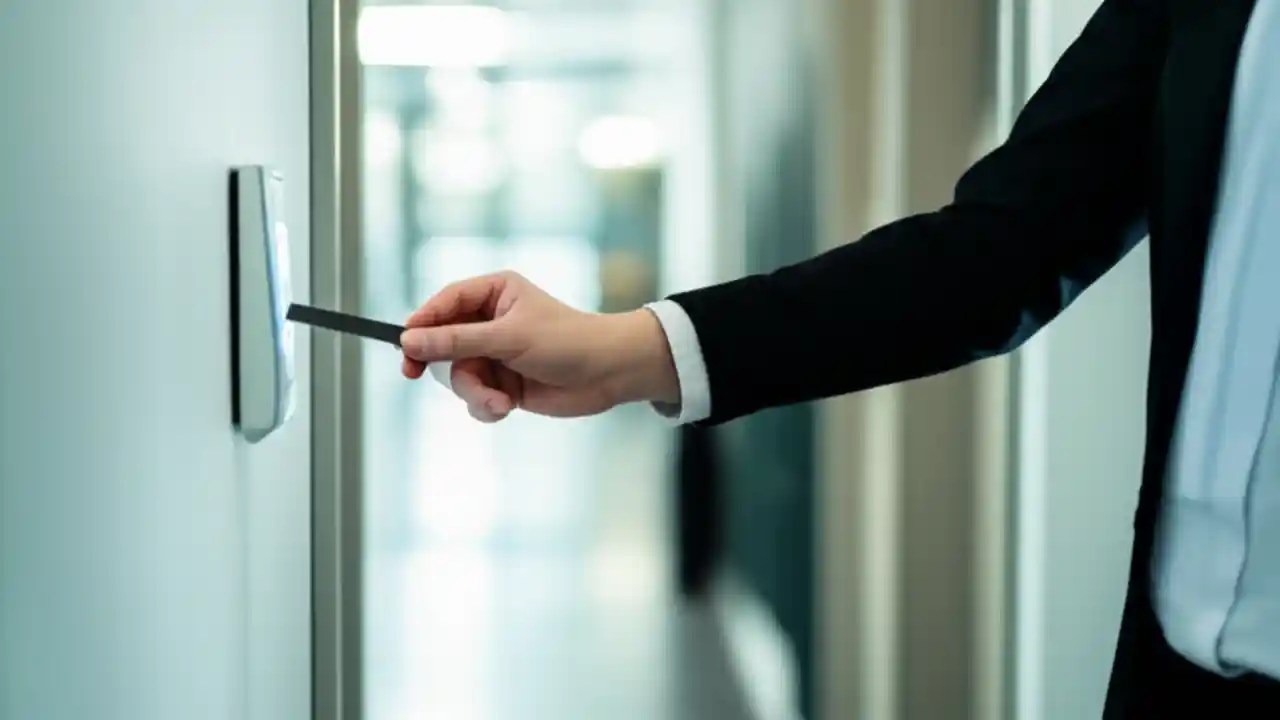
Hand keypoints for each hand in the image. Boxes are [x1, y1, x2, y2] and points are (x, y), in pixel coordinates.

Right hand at [400, 271, 679, 422]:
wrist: (609, 375)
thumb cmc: (567, 342)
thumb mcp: (508, 338)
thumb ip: (457, 340)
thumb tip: (410, 340)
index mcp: (495, 293)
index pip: (445, 302)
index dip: (422, 321)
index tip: (403, 342)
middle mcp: (492, 321)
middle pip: (445, 343)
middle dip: (444, 364)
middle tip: (413, 373)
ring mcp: (497, 354)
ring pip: (459, 375)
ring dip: (474, 392)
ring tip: (499, 401)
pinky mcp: (504, 383)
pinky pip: (476, 396)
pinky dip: (487, 405)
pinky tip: (508, 407)